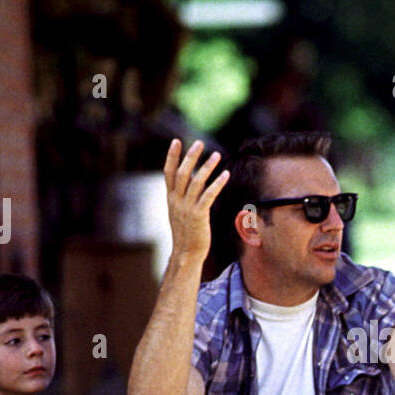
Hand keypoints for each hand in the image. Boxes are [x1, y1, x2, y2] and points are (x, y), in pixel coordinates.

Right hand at [164, 139, 227, 261]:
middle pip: (182, 173)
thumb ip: (181, 198)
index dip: (172, 156)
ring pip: (196, 182)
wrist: (186, 253)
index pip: (168, 172)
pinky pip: (209, 195)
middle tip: (200, 142)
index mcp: (171, 199)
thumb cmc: (186, 234)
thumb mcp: (179, 213)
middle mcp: (177, 201)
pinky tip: (226, 174)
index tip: (176, 141)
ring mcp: (187, 208)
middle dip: (191, 157)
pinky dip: (217, 183)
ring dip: (207, 166)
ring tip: (217, 155)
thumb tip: (188, 186)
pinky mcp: (198, 215)